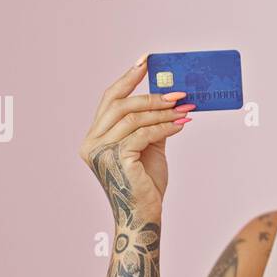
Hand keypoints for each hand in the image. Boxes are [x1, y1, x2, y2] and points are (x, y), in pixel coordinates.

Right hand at [80, 57, 193, 223]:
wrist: (145, 215)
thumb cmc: (146, 183)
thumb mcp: (147, 147)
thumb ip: (149, 124)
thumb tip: (167, 98)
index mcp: (94, 137)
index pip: (109, 100)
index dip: (127, 78)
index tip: (146, 61)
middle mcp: (92, 142)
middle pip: (120, 105)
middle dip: (151, 96)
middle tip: (178, 93)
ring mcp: (101, 151)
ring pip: (133, 118)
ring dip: (163, 112)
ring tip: (184, 109)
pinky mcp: (117, 159)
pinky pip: (143, 134)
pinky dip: (165, 127)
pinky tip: (181, 125)